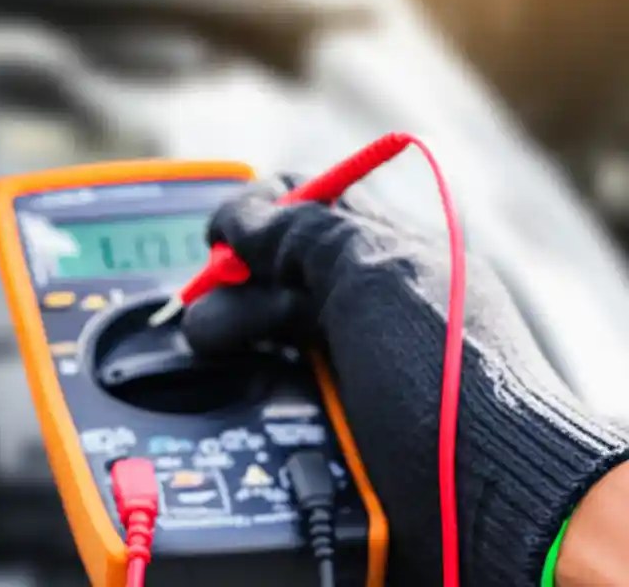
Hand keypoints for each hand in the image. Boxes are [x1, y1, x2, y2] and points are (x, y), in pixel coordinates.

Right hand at [181, 180, 628, 585]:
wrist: (484, 497)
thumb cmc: (448, 378)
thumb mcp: (374, 279)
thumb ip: (304, 233)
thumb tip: (239, 214)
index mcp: (389, 250)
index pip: (310, 202)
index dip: (257, 210)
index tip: (219, 239)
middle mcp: (366, 300)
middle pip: (273, 266)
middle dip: (232, 280)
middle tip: (215, 307)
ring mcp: (348, 360)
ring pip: (262, 327)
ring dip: (228, 329)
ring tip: (214, 349)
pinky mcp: (330, 417)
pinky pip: (266, 385)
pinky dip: (241, 381)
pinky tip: (234, 387)